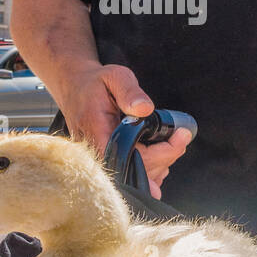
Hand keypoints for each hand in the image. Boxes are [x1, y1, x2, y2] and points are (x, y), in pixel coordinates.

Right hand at [58, 63, 192, 199]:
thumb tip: (145, 108)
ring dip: (160, 164)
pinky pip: (131, 178)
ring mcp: (101, 162)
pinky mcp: (106, 165)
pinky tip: (157, 154)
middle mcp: (97, 153)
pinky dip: (150, 170)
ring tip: (171, 142)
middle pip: (139, 171)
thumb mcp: (114, 77)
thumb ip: (129, 91)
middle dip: (167, 155)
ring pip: (137, 178)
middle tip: (181, 136)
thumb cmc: (94, 83)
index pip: (133, 157)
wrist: (74, 89)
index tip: (181, 136)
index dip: (161, 153)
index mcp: (98, 132)